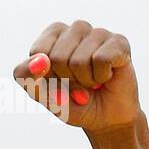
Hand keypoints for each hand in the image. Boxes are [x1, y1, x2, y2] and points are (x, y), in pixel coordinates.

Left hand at [14, 21, 138, 131]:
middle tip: (76, 85)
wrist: (104, 118)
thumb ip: (29, 80)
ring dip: (83, 82)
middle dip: (65, 81)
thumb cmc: (71, 103)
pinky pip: (101, 59)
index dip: (45, 75)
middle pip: (58, 57)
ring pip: (79, 60)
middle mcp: (76, 30)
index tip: (55, 81)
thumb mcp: (43, 97)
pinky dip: (101, 77)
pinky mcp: (119, 41)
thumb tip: (39, 61)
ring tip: (91, 83)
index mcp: (53, 36)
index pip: (38, 51)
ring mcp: (98, 33)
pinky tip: (106, 77)